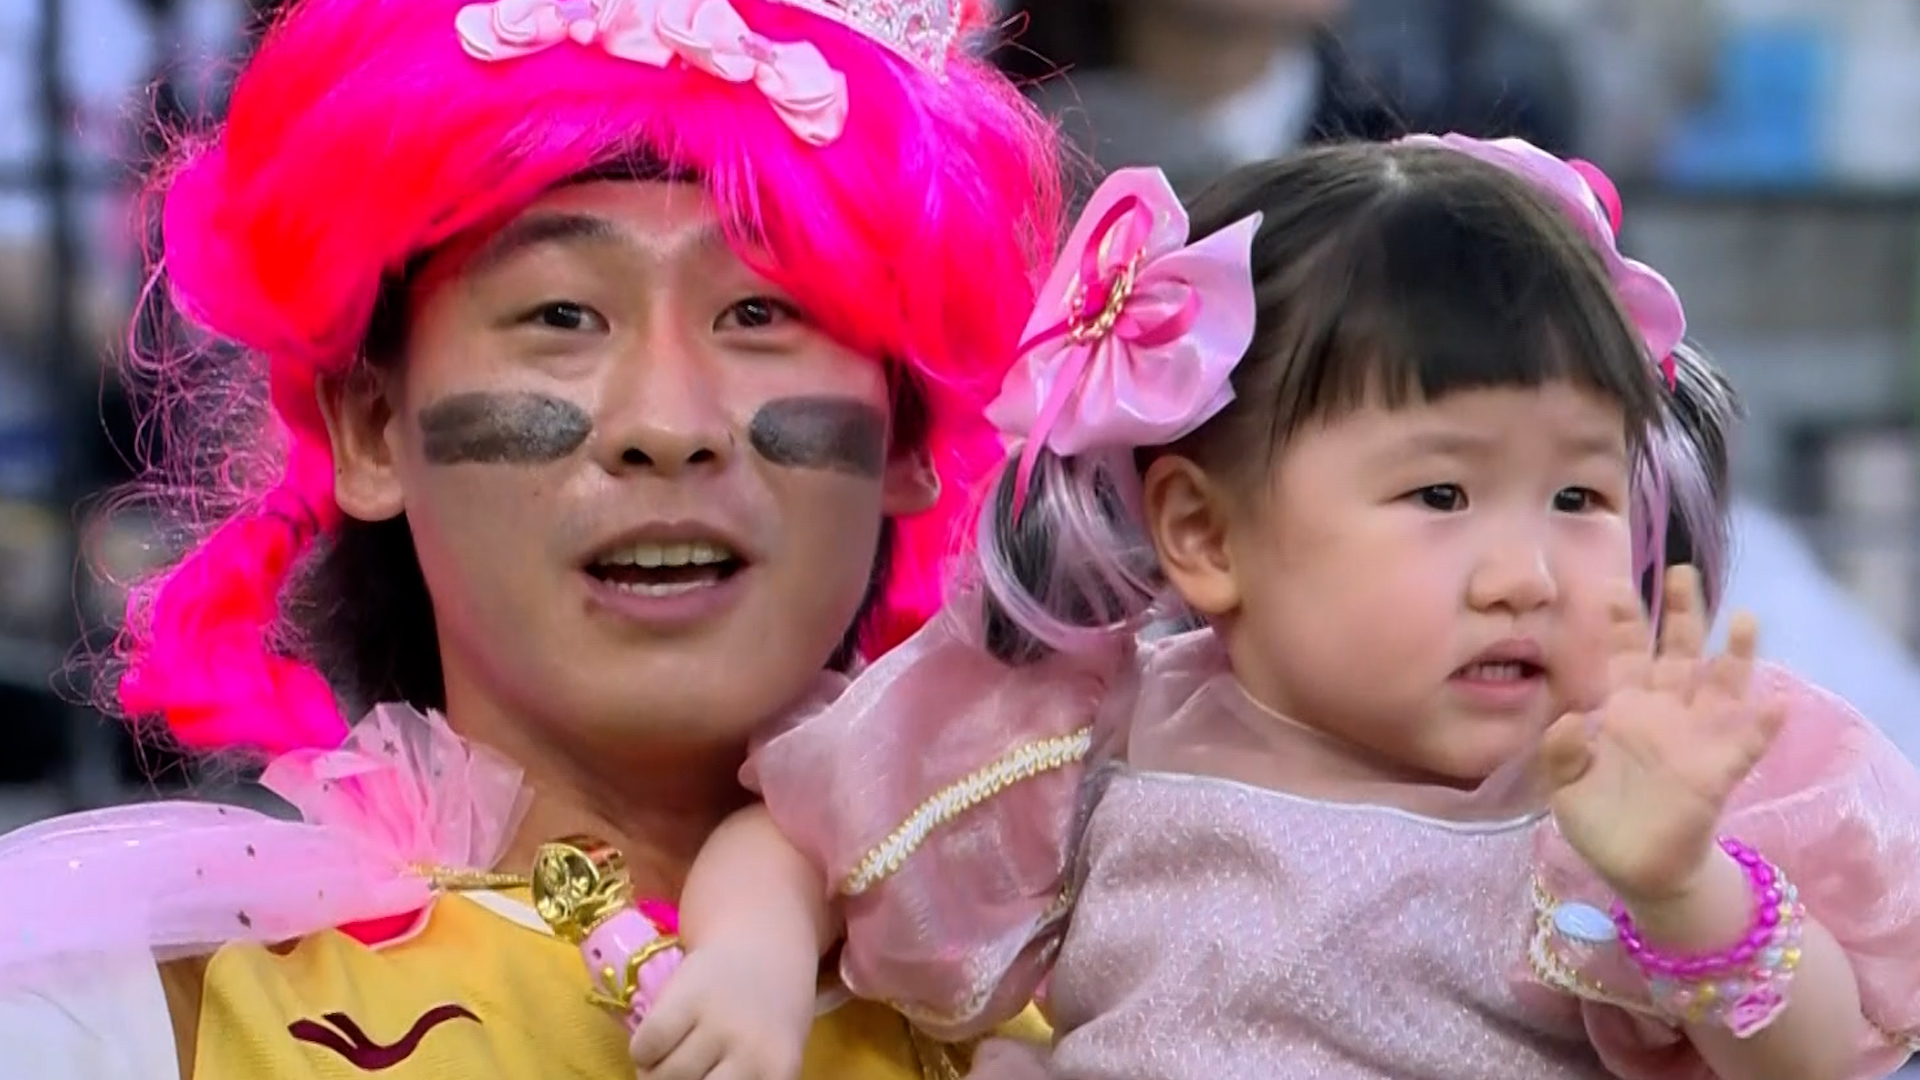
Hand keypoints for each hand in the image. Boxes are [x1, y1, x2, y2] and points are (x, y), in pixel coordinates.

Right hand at [629, 936, 816, 1079]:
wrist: (761, 941)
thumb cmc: (765, 1012)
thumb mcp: (770, 1057)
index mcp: (779, 1071)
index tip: (706, 1079)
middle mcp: (751, 1049)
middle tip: (684, 1072)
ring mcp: (717, 1021)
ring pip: (663, 1078)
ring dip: (656, 1075)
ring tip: (669, 1059)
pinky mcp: (684, 995)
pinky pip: (644, 1048)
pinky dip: (642, 1052)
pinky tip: (658, 1039)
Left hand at [1540, 565, 1785, 905]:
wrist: (1635, 869)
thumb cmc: (1598, 820)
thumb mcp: (1563, 786)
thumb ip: (1562, 751)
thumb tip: (1571, 717)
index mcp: (1622, 709)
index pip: (1623, 655)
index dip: (1622, 622)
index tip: (1614, 585)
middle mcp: (1663, 713)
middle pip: (1676, 653)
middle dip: (1680, 614)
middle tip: (1681, 572)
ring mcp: (1695, 738)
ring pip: (1719, 686)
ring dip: (1734, 655)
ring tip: (1746, 619)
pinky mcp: (1717, 771)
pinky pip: (1744, 743)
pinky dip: (1760, 725)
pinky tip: (1775, 703)